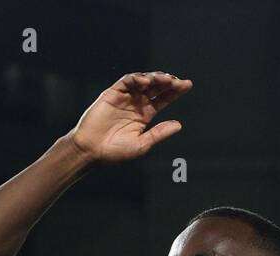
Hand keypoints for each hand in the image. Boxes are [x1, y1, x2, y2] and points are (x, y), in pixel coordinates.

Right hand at [68, 71, 191, 163]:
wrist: (91, 151)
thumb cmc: (115, 152)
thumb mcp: (142, 144)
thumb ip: (159, 133)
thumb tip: (179, 125)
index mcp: (145, 115)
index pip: (163, 99)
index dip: (175, 91)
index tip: (188, 85)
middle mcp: (136, 103)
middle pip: (156, 87)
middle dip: (168, 82)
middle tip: (178, 82)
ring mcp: (125, 97)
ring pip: (143, 81)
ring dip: (155, 78)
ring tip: (165, 80)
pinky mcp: (112, 93)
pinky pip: (126, 81)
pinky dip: (136, 78)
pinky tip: (146, 81)